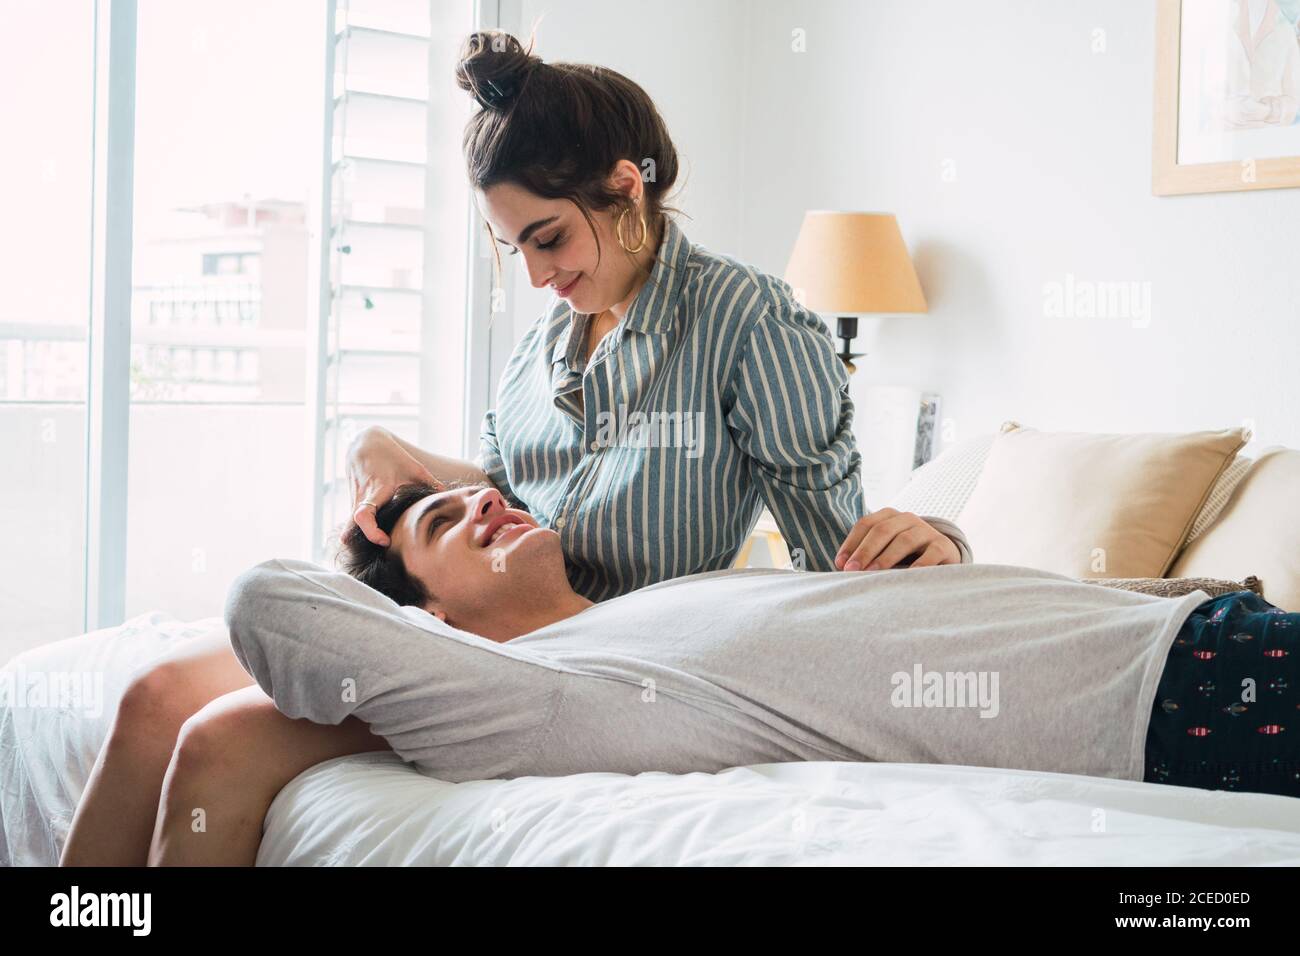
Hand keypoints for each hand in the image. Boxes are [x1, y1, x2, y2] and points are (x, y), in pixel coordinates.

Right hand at [346, 427, 442, 547]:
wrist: (364, 443)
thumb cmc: (390, 455)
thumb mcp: (412, 466)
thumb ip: (429, 482)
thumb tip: (447, 497)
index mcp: (376, 489)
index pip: (364, 515)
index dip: (372, 532)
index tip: (385, 541)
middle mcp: (361, 498)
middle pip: (350, 527)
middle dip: (360, 542)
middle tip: (382, 548)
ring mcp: (354, 501)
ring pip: (349, 526)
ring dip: (359, 539)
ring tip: (381, 544)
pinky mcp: (353, 502)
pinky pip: (352, 522)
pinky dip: (361, 531)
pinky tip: (376, 536)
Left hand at [834, 508, 960, 571]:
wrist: (943, 557)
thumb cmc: (905, 555)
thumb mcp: (885, 549)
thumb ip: (866, 554)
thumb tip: (842, 567)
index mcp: (889, 516)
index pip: (866, 524)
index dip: (851, 543)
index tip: (840, 564)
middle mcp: (907, 519)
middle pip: (882, 530)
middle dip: (865, 550)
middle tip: (852, 570)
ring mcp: (926, 530)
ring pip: (904, 540)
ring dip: (886, 557)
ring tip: (873, 573)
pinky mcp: (943, 545)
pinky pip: (931, 553)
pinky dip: (918, 565)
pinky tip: (907, 577)